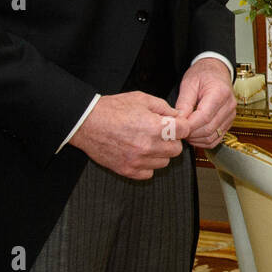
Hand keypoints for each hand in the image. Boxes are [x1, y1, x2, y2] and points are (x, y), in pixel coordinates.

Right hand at [70, 91, 190, 180]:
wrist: (86, 123)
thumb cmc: (112, 109)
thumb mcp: (142, 99)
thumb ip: (164, 108)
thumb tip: (177, 116)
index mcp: (155, 126)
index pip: (184, 130)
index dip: (181, 125)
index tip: (175, 125)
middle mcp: (148, 146)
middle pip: (176, 149)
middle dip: (172, 140)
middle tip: (161, 133)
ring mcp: (138, 160)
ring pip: (164, 162)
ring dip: (160, 153)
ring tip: (148, 142)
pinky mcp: (127, 170)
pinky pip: (149, 173)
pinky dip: (148, 165)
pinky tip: (140, 154)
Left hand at [174, 57, 235, 148]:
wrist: (215, 71)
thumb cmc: (203, 74)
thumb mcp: (189, 83)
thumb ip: (184, 103)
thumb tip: (178, 121)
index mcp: (220, 93)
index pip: (204, 117)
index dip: (188, 126)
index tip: (176, 127)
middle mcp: (229, 105)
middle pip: (208, 129)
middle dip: (190, 133)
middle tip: (178, 130)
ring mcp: (230, 115)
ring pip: (212, 137)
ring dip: (196, 139)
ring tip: (185, 132)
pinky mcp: (228, 122)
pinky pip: (217, 138)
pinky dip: (204, 141)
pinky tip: (194, 135)